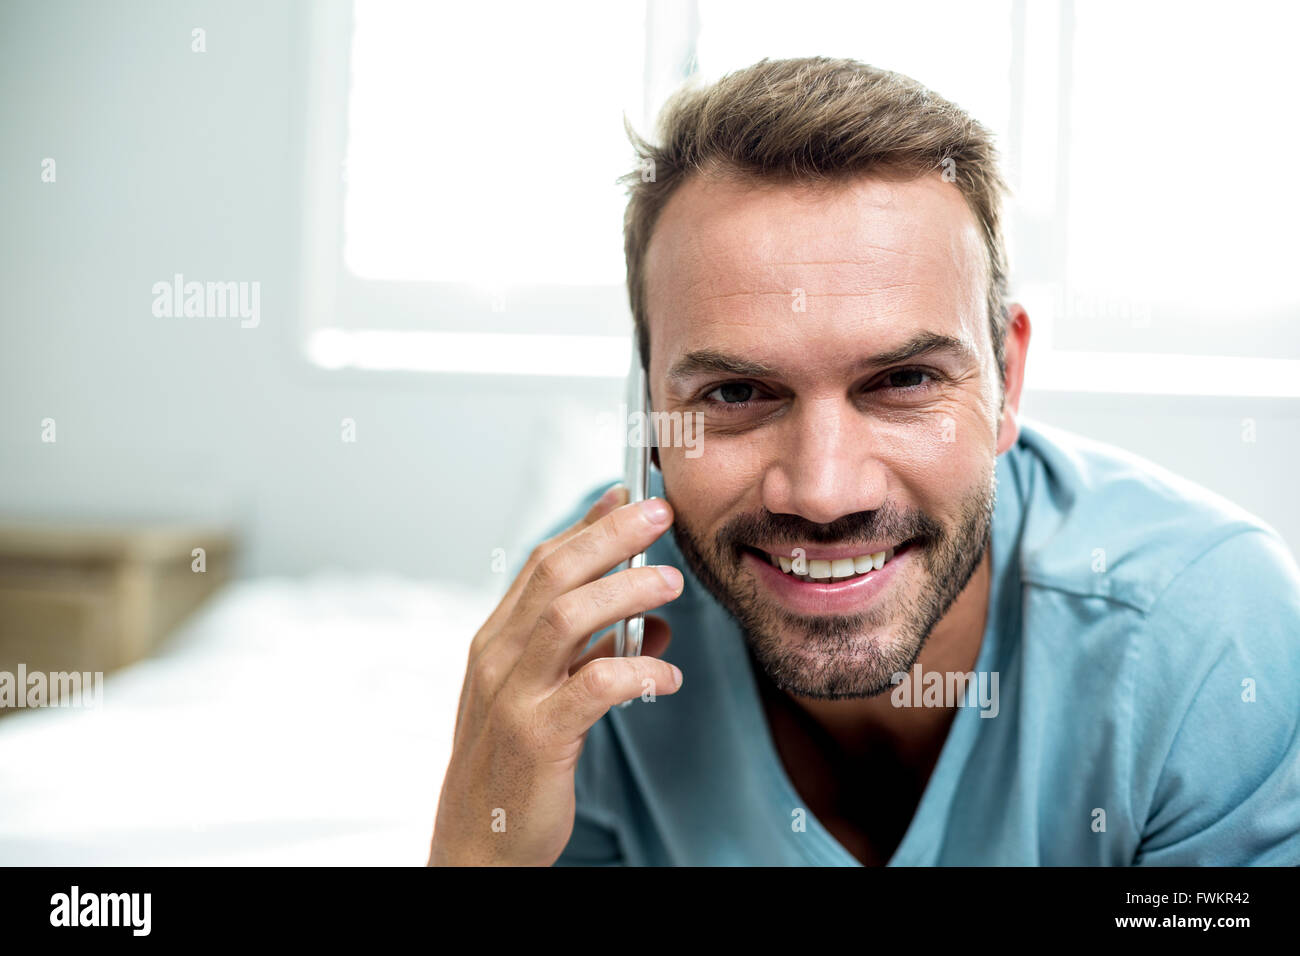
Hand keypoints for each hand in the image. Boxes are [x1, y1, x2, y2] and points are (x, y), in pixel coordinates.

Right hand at [428, 486, 683, 865]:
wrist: (476, 843)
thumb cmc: (514, 766)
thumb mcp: (544, 696)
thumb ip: (588, 653)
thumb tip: (651, 623)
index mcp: (495, 641)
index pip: (539, 564)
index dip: (586, 524)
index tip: (627, 494)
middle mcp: (496, 658)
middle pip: (553, 574)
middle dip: (610, 535)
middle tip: (661, 513)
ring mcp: (512, 695)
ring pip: (566, 616)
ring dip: (625, 590)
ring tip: (671, 582)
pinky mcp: (537, 737)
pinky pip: (593, 687)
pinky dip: (638, 672)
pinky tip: (668, 676)